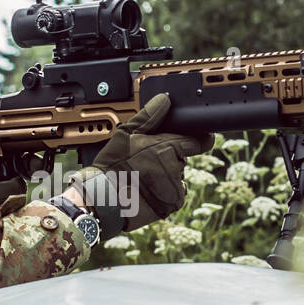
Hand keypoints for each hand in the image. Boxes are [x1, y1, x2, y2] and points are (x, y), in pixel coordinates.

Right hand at [75, 93, 212, 236]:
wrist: (103, 200)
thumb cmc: (112, 167)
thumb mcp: (125, 134)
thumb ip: (148, 116)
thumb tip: (164, 100)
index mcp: (167, 147)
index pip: (198, 142)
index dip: (198, 140)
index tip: (200, 140)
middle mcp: (174, 168)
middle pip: (182, 159)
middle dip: (170, 159)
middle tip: (147, 163)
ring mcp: (174, 187)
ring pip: (178, 178)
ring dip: (167, 177)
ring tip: (144, 178)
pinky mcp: (172, 204)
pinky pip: (175, 196)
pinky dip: (166, 194)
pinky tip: (148, 191)